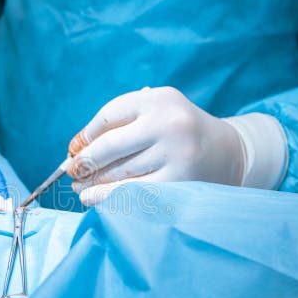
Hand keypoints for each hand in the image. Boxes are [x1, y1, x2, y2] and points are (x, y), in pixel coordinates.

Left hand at [67, 87, 246, 205]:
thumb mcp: (155, 113)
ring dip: (92, 182)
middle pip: (110, 146)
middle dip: (84, 162)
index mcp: (158, 99)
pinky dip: (107, 196)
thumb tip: (75, 151)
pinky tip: (93, 198)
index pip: (108, 116)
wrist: (228, 152)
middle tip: (70, 172)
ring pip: (119, 172)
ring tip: (78, 187)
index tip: (73, 149)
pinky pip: (133, 191)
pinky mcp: (179, 181)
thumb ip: (120, 125)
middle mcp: (168, 123)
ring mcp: (175, 153)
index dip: (85, 136)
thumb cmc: (177, 132)